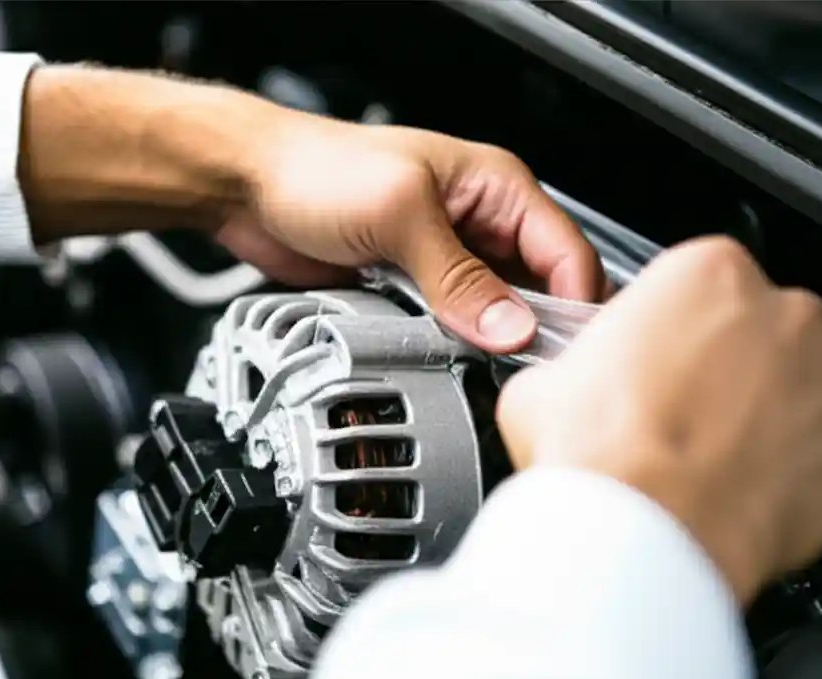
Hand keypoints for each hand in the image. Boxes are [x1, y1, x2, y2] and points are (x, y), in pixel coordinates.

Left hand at [217, 109, 604, 352]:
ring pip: (494, 315)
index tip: (561, 351)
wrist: (248, 186)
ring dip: (485, 340)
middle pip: (537, 290)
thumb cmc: (318, 168)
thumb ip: (458, 276)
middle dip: (530, 329)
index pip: (567, 252)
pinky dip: (448, 344)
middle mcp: (480, 223)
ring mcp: (448, 259)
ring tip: (472, 357)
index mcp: (497, 187)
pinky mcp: (415, 288)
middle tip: (519, 367)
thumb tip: (511, 327)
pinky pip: (450, 327)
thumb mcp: (399, 215)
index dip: (573, 304)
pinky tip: (437, 352)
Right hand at [496, 237, 821, 603]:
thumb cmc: (603, 458)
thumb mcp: (542, 387)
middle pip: (765, 327)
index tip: (660, 364)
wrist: (649, 537)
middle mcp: (785, 311)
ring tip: (721, 463)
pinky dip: (811, 468)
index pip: (703, 282)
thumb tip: (565, 385)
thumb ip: (574, 367)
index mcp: (708, 273)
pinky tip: (757, 491)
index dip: (677, 329)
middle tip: (688, 417)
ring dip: (776, 414)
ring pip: (809, 385)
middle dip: (735, 367)